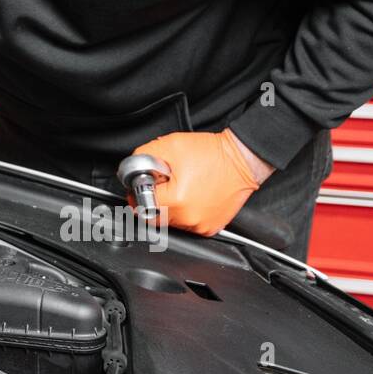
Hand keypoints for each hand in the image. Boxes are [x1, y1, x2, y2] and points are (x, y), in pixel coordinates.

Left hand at [127, 129, 265, 235]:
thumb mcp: (169, 145)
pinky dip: (184, 214)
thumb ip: (143, 156)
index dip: (136, 195)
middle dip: (151, 203)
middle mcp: (189, 218)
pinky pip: (188, 226)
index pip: (141, 206)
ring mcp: (201, 225)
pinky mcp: (211, 228)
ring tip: (178, 190)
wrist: (241, 160)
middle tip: (158, 188)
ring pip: (171, 224)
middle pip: (154, 218)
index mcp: (177, 201)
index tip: (137, 190)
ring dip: (168, 209)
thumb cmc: (211, 153)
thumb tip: (132, 170)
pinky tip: (190, 198)